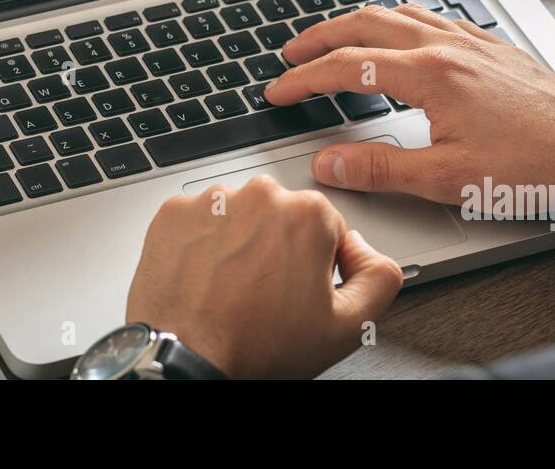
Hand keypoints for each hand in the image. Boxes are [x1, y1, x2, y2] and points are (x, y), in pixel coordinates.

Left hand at [126, 175, 402, 378]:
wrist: (186, 358)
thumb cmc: (256, 345)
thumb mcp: (346, 327)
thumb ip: (379, 278)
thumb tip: (367, 251)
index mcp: (308, 214)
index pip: (327, 228)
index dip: (317, 264)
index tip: (299, 289)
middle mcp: (261, 195)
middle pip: (282, 216)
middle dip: (279, 248)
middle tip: (266, 293)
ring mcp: (213, 200)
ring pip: (239, 215)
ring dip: (240, 242)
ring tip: (231, 287)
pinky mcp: (174, 212)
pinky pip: (199, 219)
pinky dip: (201, 242)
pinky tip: (205, 276)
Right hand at [263, 5, 554, 254]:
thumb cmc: (536, 166)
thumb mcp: (446, 179)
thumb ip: (379, 168)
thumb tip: (328, 165)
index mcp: (429, 74)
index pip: (346, 68)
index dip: (303, 79)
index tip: (278, 91)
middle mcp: (448, 46)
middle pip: (365, 23)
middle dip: (320, 36)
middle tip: (291, 53)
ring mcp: (473, 41)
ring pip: (400, 12)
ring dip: (358, 22)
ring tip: (336, 37)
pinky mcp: (494, 47)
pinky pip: (434, 16)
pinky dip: (401, 19)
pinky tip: (406, 33)